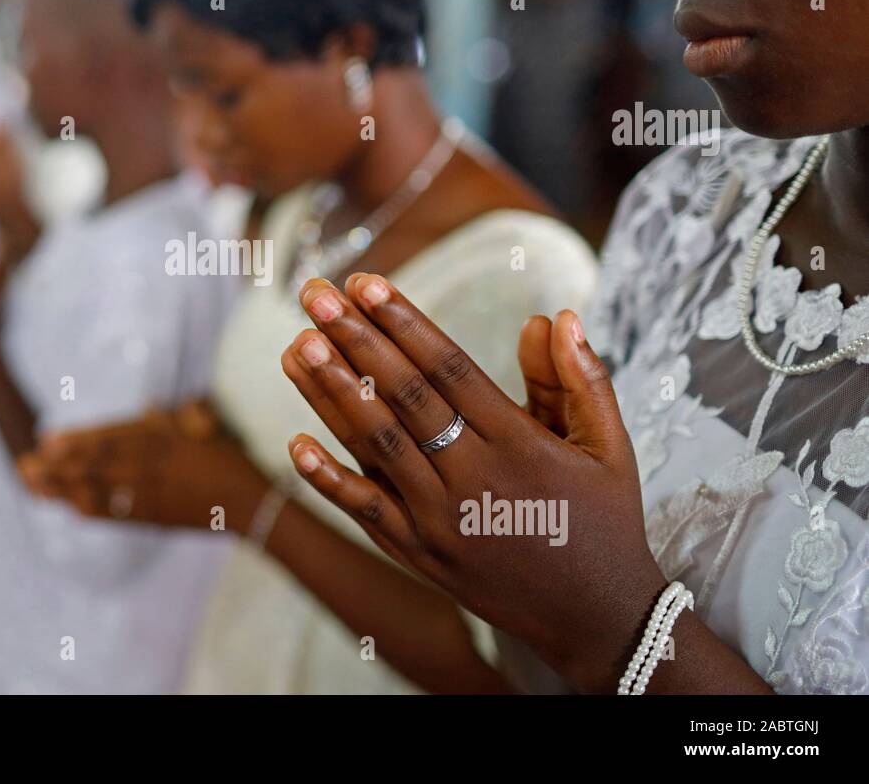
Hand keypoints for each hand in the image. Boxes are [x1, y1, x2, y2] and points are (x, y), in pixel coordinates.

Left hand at [18, 401, 268, 530]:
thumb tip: (152, 407)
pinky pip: (117, 514)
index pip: (110, 439)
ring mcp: (150, 495)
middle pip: (95, 465)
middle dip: (58, 466)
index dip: (77, 440)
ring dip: (63, 488)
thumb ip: (175, 419)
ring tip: (33, 484)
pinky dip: (92, 509)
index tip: (48, 439)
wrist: (250, 503)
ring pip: (99, 490)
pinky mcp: (154, 517)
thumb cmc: (228, 460)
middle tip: (24, 464)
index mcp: (160, 441)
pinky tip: (68, 507)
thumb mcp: (204, 428)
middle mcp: (150, 467)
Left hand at [280, 274, 667, 693]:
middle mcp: (476, 480)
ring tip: (297, 346)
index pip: (449, 369)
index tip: (365, 284)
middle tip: (313, 296)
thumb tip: (554, 316)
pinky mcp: (421, 557)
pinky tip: (294, 444)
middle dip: (355, 341)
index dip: (404, 323)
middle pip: (403, 397)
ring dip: (332, 394)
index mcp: (521, 445)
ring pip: (376, 445)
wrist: (599, 621)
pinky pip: (367, 512)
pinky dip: (329, 481)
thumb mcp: (610, 447)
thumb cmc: (605, 522)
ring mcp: (442, 522)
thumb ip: (580, 380)